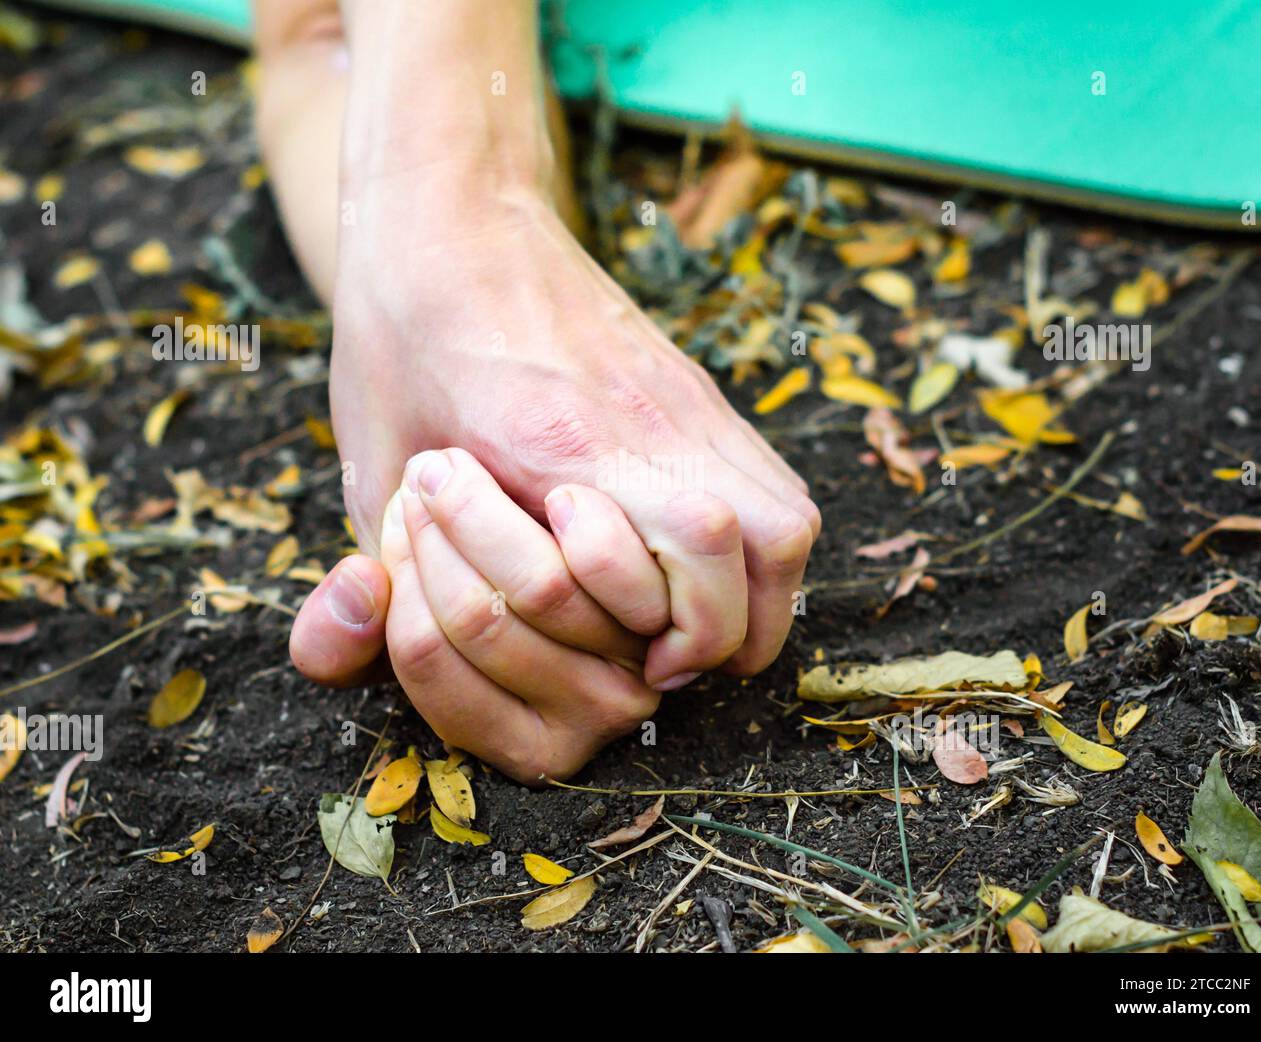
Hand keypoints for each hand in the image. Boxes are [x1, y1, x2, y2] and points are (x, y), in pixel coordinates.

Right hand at [293, 451, 665, 781]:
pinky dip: (567, 519)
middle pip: (480, 617)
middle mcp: (583, 730)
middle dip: (437, 531)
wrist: (586, 544)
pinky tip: (549, 492)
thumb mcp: (406, 617)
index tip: (397, 509)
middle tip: (424, 475)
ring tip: (462, 470)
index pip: (425, 652)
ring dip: (483, 511)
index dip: (400, 571)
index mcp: (518, 746)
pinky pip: (598, 562)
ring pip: (538, 587)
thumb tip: (360, 592)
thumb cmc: (491, 585)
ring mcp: (637, 680)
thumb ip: (344, 636)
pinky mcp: (676, 623)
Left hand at [323, 181, 818, 687]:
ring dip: (755, 593)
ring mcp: (684, 401)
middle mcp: (649, 419)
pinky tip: (696, 568)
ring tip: (695, 627)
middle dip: (731, 631)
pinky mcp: (694, 392)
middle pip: (768, 539)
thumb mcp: (367, 454)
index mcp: (564, 439)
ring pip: (787, 516)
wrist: (453, 214)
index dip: (686, 634)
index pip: (696, 545)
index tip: (644, 670)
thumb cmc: (400, 335)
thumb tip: (355, 641)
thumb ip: (373, 556)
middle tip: (669, 662)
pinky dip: (755, 547)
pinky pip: (771, 483)